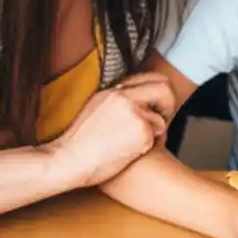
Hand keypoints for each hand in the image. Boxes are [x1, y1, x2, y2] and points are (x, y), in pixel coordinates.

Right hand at [41, 72, 174, 186]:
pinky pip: (157, 137)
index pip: (149, 78)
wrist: (68, 160)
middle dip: (168, 105)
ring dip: (155, 133)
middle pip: (164, 88)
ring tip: (136, 143)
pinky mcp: (141, 132)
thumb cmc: (78, 144)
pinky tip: (130, 152)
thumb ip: (114, 103)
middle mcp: (123, 97)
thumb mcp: (93, 110)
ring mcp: (133, 113)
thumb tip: (133, 102)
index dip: (158, 91)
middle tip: (163, 119)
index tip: (156, 105)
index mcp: (111, 91)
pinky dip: (149, 146)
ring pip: (161, 119)